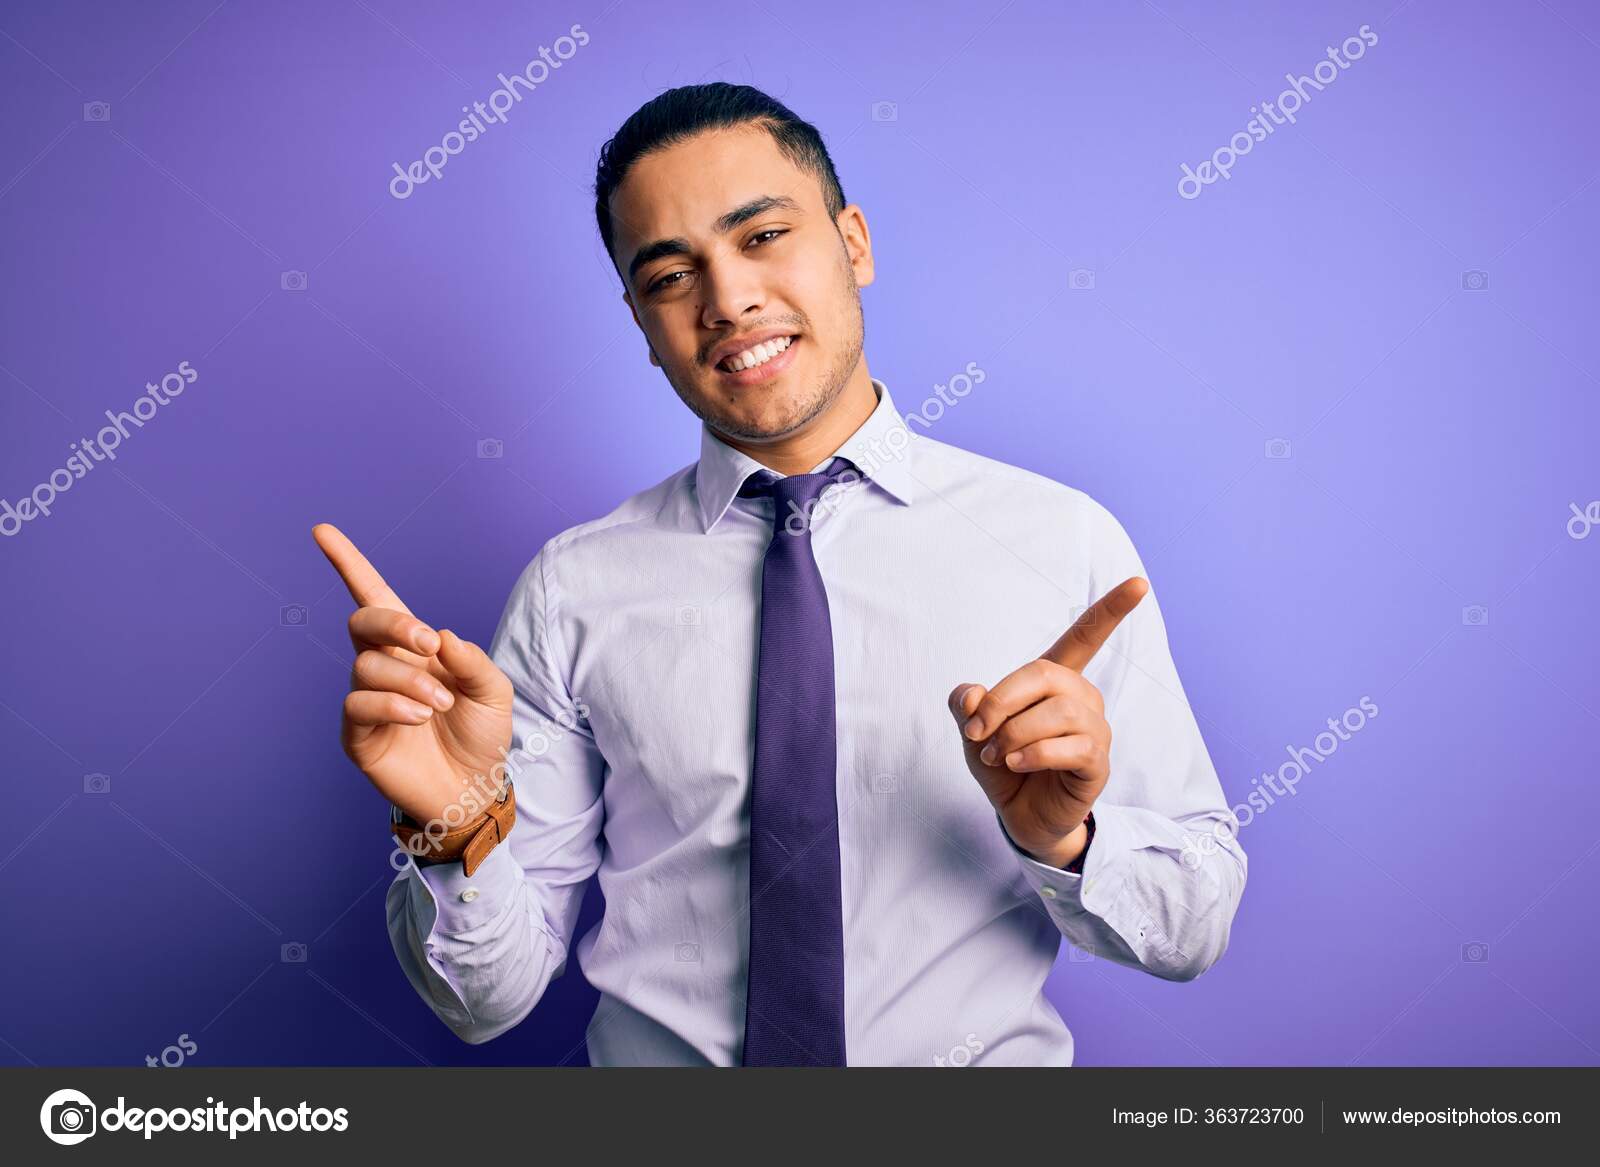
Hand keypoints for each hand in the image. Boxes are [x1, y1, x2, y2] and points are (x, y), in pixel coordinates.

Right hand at [312, 523, 513, 825]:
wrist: (474, 790)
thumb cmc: (481, 736)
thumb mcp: (493, 692)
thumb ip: (472, 660)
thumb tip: (439, 634)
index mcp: (414, 648)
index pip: (375, 596)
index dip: (348, 564)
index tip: (322, 531)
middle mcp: (385, 666)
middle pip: (364, 622)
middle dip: (394, 625)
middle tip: (428, 646)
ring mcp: (367, 699)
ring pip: (367, 666)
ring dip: (408, 681)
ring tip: (439, 705)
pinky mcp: (358, 734)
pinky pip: (359, 704)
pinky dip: (393, 705)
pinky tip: (418, 717)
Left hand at [947, 577, 1148, 869]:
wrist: (1018, 815)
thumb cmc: (1002, 765)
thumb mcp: (974, 733)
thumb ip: (968, 708)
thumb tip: (972, 693)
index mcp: (1055, 680)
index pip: (1086, 636)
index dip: (1111, 609)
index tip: (1139, 583)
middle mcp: (1082, 697)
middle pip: (1045, 674)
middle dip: (1002, 701)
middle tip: (977, 733)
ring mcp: (1094, 729)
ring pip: (1057, 712)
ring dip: (1014, 734)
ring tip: (996, 755)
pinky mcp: (1097, 762)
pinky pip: (1071, 746)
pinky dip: (1034, 753)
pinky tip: (1016, 765)